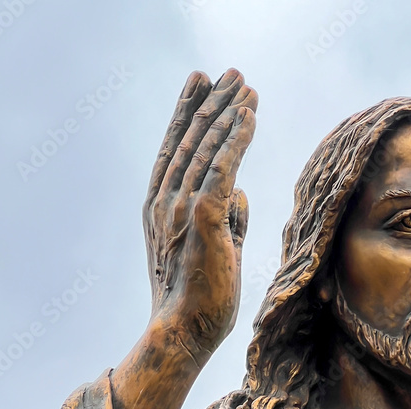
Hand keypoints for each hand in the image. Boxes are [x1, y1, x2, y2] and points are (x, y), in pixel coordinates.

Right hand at [143, 68, 256, 363]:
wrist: (183, 332)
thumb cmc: (199, 300)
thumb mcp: (211, 250)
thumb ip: (224, 219)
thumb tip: (239, 192)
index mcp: (162, 209)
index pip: (176, 151)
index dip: (189, 113)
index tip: (202, 85)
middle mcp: (166, 201)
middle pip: (191, 140)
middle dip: (213, 103)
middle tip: (231, 74)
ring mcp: (182, 209)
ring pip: (208, 148)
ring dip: (229, 113)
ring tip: (245, 86)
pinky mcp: (204, 219)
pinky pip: (223, 168)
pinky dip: (236, 139)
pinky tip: (248, 116)